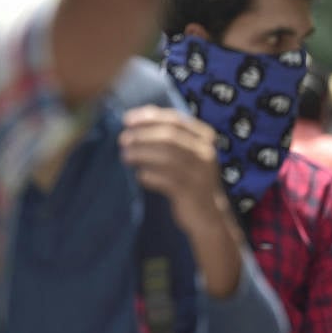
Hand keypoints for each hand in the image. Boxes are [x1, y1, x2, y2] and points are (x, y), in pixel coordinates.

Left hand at [119, 106, 225, 234]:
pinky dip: (149, 176)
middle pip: (169, 137)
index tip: (127, 119)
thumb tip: (137, 121)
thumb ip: (171, 138)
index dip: (150, 117)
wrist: (208, 214)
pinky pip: (165, 180)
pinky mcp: (190, 192)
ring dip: (142, 154)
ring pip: (166, 157)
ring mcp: (199, 173)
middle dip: (142, 135)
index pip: (175, 120)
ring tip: (125, 156)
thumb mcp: (188, 155)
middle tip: (123, 139)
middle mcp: (205, 153)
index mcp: (205, 138)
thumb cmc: (190, 179)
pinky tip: (139, 176)